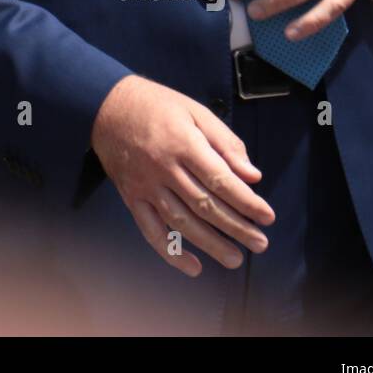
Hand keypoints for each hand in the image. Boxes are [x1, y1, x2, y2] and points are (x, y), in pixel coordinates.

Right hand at [91, 75, 273, 276]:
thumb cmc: (156, 105)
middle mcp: (164, 168)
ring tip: (235, 259)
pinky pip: (151, 230)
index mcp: (182, 143)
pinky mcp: (131, 197)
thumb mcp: (194, 111)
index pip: (220, 180)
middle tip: (260, 244)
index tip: (267, 217)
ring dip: (210, 244)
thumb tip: (252, 175)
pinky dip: (171, 252)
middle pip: (204, 205)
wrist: (105, 106)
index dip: (246, 202)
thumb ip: (224, 141)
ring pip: (181, 222)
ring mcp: (145, 185)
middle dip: (236, 227)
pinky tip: (193, 266)